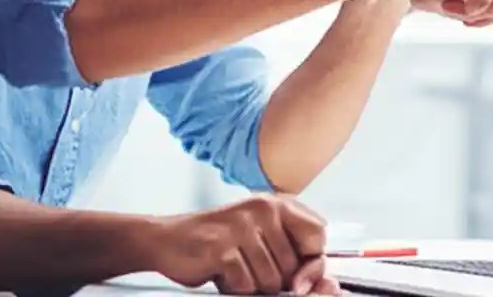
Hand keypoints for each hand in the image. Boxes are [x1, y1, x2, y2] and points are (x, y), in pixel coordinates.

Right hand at [150, 194, 340, 294]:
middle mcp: (263, 210)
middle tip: (251, 269)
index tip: (300, 278)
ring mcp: (241, 227)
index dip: (312, 263)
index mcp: (278, 204)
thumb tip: (325, 282)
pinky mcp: (221, 248)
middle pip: (293, 265)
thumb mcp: (260, 235)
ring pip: (270, 279)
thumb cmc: (220, 242)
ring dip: (253, 285)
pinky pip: (246, 285)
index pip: (318, 235)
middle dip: (276, 280)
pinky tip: (221, 274)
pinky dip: (235, 288)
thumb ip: (291, 251)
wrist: (167, 240)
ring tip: (236, 270)